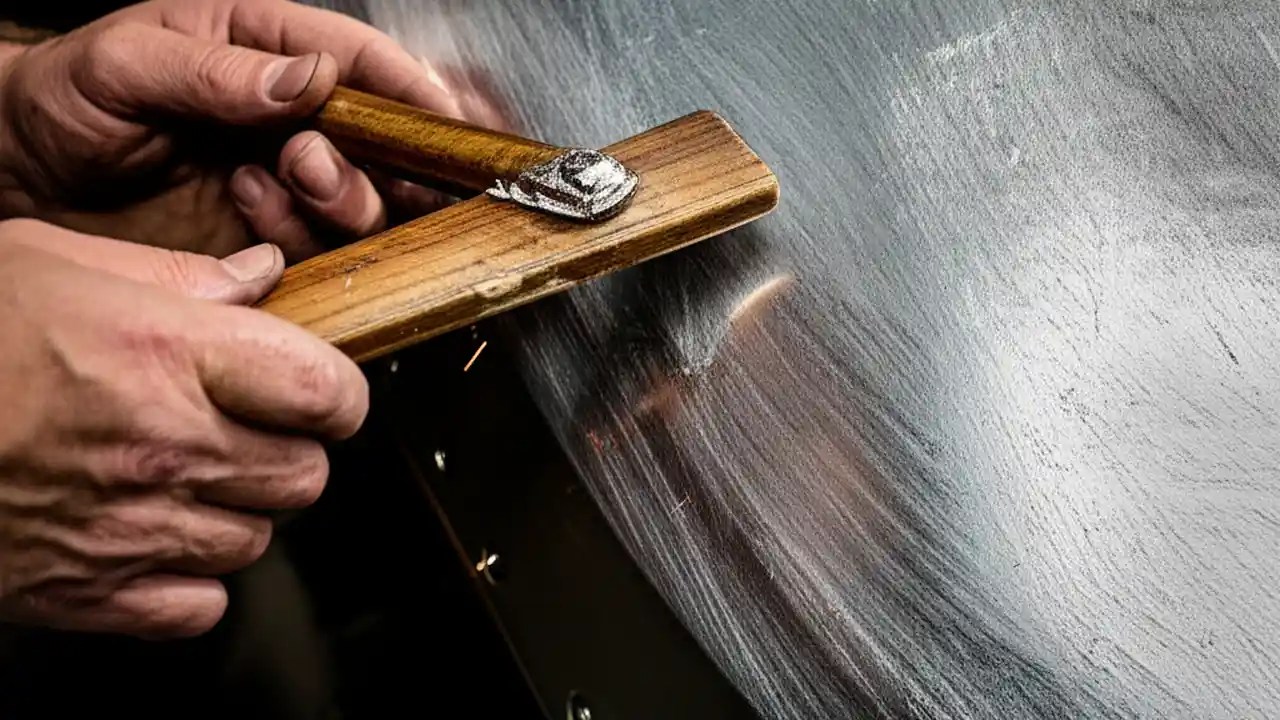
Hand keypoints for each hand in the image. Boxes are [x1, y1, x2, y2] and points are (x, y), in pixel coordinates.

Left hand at [0, 0, 503, 260]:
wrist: (21, 182)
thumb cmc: (61, 101)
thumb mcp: (126, 65)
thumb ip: (217, 70)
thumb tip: (306, 78)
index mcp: (264, 48)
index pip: (361, 58)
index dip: (413, 88)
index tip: (444, 119)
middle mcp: (289, 115)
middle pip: (384, 140)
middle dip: (373, 161)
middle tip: (308, 166)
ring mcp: (284, 180)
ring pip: (366, 202)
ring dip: (333, 203)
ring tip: (260, 186)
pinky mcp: (270, 238)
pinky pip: (324, 250)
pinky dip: (300, 243)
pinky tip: (247, 217)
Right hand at [0, 220, 367, 637]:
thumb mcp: (54, 262)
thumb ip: (178, 273)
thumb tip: (262, 273)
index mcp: (168, 352)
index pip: (328, 391)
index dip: (334, 392)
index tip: (314, 386)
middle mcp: (165, 445)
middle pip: (306, 475)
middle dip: (288, 450)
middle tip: (241, 428)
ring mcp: (130, 528)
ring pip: (257, 540)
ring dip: (234, 510)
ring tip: (179, 474)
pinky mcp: (88, 593)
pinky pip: (198, 606)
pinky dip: (187, 579)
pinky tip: (149, 533)